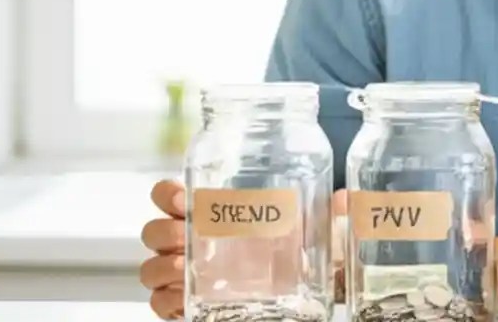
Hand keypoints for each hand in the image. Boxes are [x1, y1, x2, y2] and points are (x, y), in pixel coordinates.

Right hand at [140, 182, 348, 318]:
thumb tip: (346, 200)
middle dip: (164, 233)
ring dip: (162, 268)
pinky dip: (166, 302)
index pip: (170, 194)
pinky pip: (159, 304)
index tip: (185, 198)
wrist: (311, 286)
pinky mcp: (189, 303)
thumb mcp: (318, 222)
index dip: (167, 193)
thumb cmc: (304, 247)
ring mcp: (188, 273)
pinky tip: (186, 300)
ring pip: (151, 268)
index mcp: (214, 211)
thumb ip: (332, 209)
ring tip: (186, 270)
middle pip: (154, 231)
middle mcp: (193, 240)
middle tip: (189, 236)